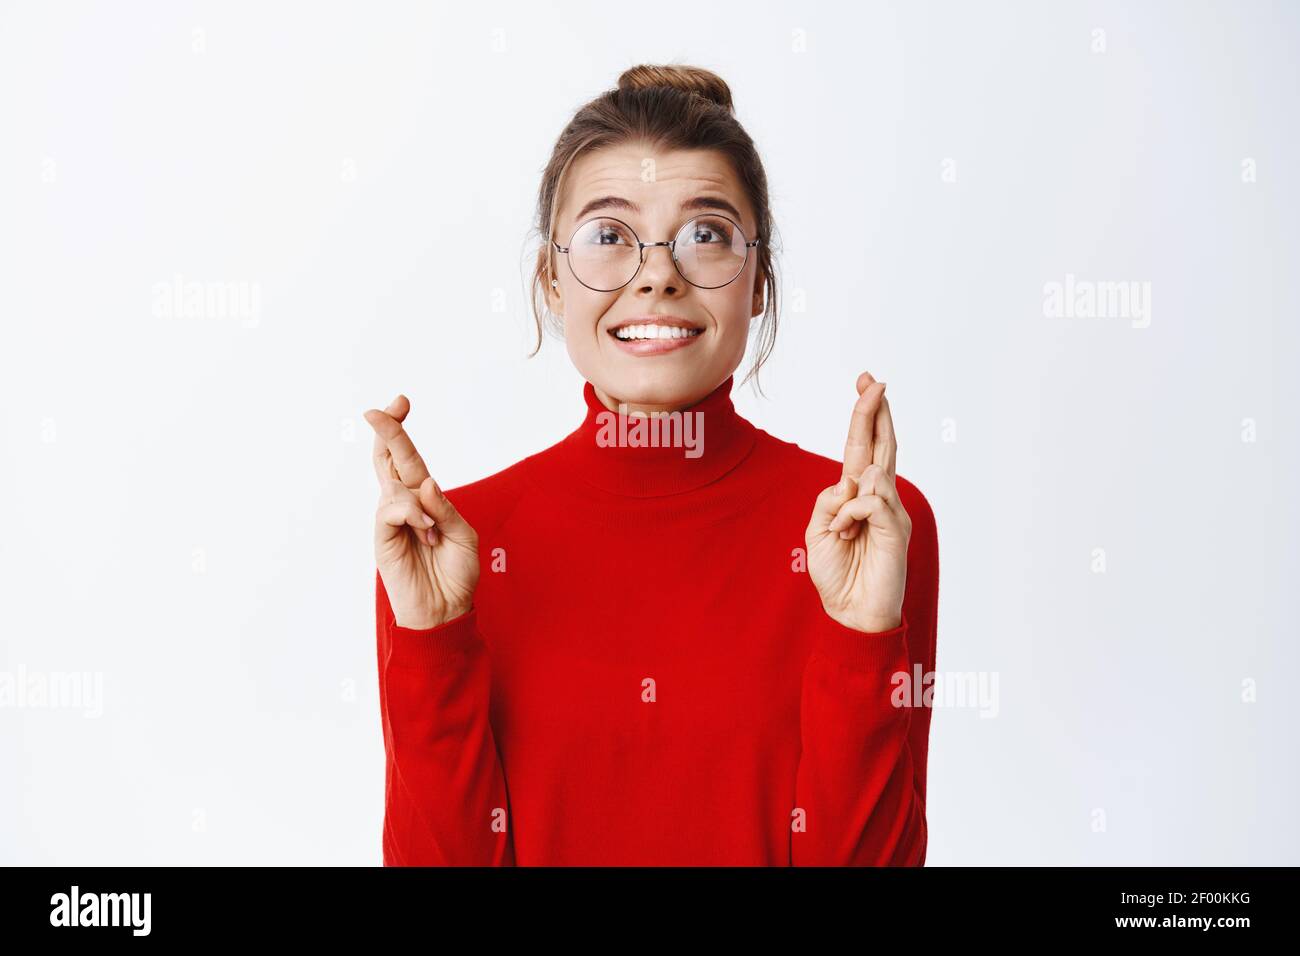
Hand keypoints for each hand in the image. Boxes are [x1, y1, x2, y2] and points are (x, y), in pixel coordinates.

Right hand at [365, 395, 479, 629]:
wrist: (446, 610)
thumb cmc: (456, 573)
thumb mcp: (462, 535)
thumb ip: (444, 508)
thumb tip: (425, 482)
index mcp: (425, 499)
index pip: (408, 458)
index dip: (400, 431)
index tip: (400, 402)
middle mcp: (404, 505)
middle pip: (388, 459)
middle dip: (387, 432)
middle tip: (381, 410)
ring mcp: (390, 520)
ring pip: (393, 484)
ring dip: (418, 501)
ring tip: (434, 532)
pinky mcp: (382, 537)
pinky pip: (391, 509)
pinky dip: (412, 514)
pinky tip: (425, 531)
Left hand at [805, 371, 911, 632]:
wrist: (851, 614)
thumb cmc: (837, 575)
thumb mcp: (818, 531)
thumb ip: (829, 500)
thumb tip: (851, 480)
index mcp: (858, 496)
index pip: (864, 447)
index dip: (865, 416)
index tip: (866, 382)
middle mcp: (879, 498)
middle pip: (881, 445)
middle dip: (875, 411)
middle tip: (874, 381)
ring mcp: (892, 512)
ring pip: (875, 472)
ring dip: (848, 499)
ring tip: (844, 532)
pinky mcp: (897, 528)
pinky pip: (871, 500)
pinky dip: (853, 513)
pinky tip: (850, 534)